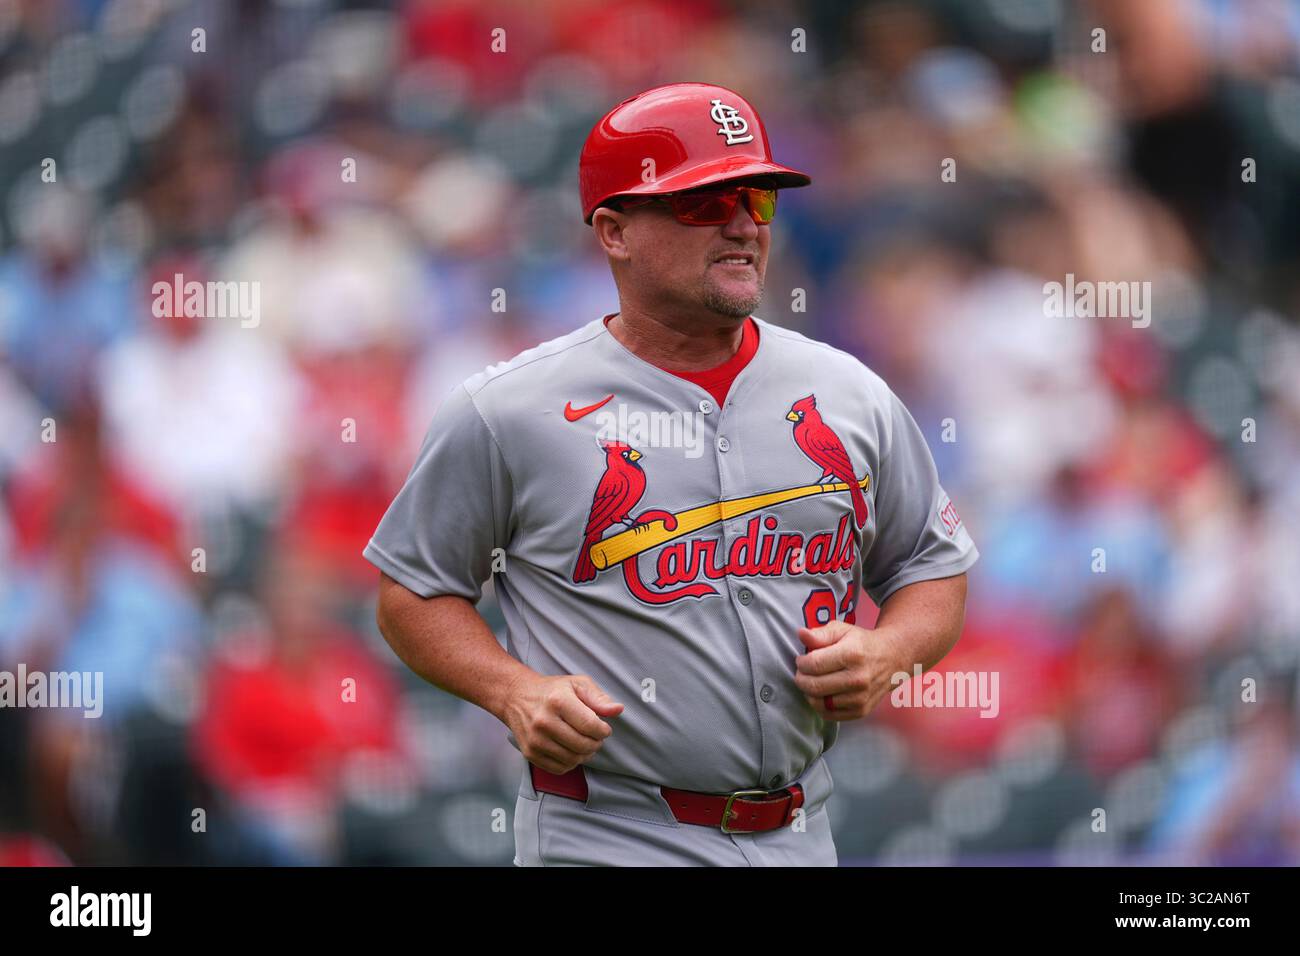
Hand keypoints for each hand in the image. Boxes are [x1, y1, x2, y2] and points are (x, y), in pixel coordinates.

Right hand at [500, 673, 623, 773]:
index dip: (603, 731)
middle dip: (596, 744)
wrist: (516, 697)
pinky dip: (571, 763)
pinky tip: (571, 750)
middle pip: (582, 745)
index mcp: (558, 701)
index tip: (604, 729)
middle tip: (596, 737)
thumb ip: (599, 697)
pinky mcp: (530, 753)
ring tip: (585, 743)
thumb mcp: (577, 684)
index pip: (590, 725)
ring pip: (572, 760)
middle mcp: (544, 721)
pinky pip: (559, 768)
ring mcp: (535, 740)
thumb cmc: (552, 690)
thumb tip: (618, 709)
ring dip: (585, 755)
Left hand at [793, 621, 901, 721]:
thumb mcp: (842, 630)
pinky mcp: (861, 711)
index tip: (802, 659)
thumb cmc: (861, 643)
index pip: (813, 664)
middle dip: (801, 678)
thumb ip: (820, 634)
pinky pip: (828, 714)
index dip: (801, 662)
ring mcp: (861, 698)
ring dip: (808, 692)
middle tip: (803, 671)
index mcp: (852, 655)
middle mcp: (858, 679)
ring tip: (813, 681)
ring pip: (818, 702)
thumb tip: (801, 634)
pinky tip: (823, 692)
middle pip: (814, 686)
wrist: (891, 659)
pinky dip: (819, 705)